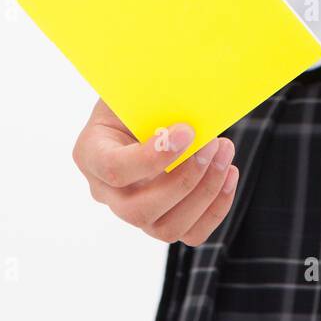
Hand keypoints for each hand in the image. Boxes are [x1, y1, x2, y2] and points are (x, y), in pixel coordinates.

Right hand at [72, 98, 238, 245]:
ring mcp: (134, 212)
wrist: (144, 109)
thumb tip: (188, 93)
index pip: (114, 170)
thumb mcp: (135, 87)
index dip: (153, 156)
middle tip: (213, 144)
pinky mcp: (163, 221)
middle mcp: (106, 192)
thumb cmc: (138, 96)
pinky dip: (215, 208)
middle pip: (139, 210)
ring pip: (166, 228)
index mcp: (91, 153)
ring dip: (204, 192)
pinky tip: (229, 174)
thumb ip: (152, 94)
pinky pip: (191, 233)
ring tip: (225, 152)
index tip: (187, 130)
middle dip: (184, 179)